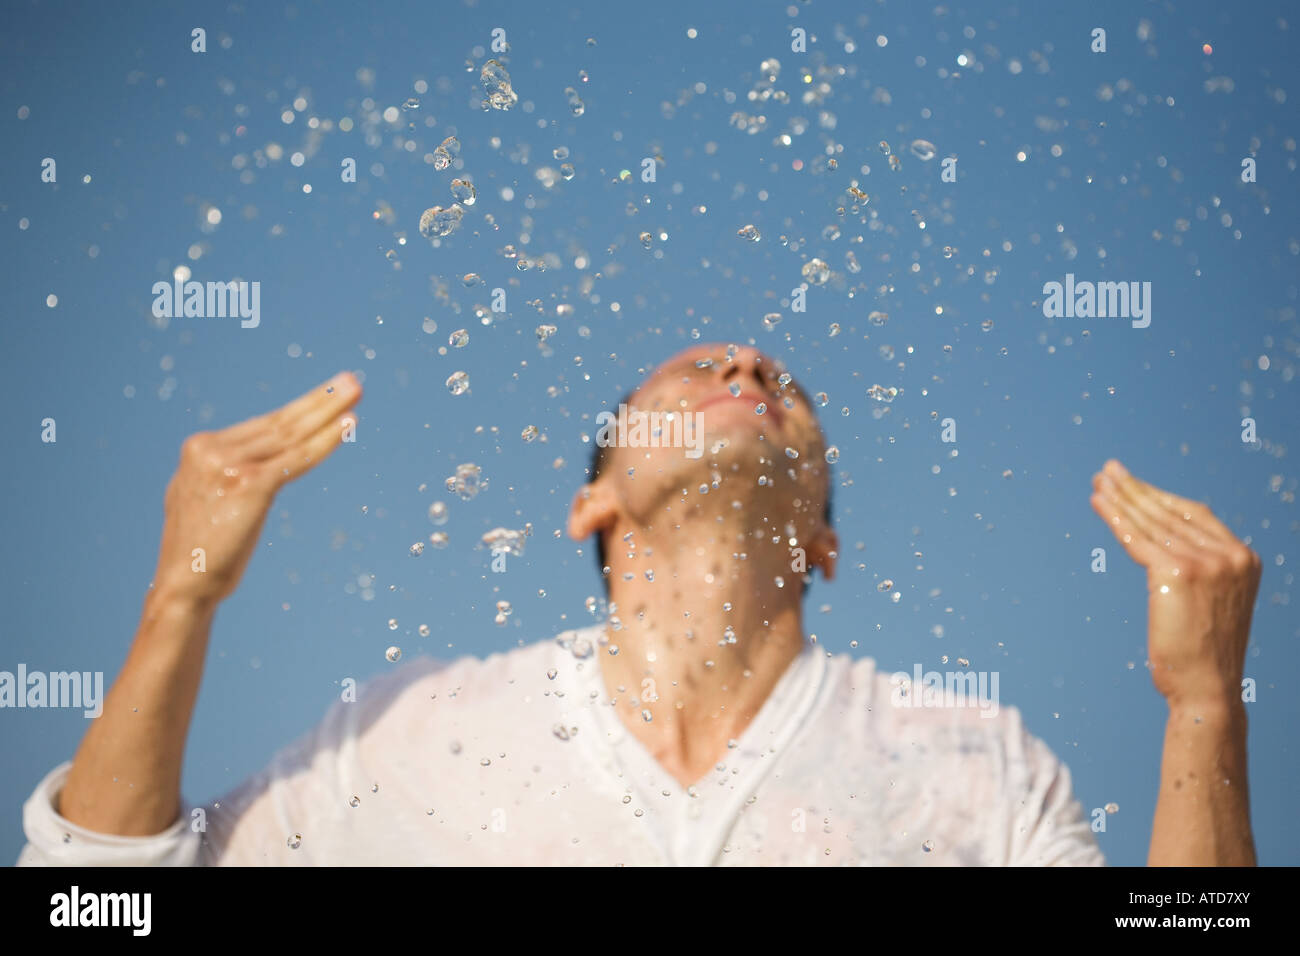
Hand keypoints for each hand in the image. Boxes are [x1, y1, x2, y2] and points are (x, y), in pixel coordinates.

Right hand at [152, 371, 362, 605]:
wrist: (184, 586)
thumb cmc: (201, 550)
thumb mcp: (204, 498)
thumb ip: (223, 473)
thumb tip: (251, 463)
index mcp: (201, 449)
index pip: (264, 425)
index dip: (301, 409)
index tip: (329, 394)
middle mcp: (211, 450)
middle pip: (280, 422)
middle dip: (320, 400)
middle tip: (352, 381)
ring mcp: (228, 465)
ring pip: (292, 435)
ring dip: (329, 411)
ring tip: (357, 392)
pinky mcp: (249, 485)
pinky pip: (297, 458)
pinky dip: (326, 441)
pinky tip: (348, 424)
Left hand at [1090, 459, 1260, 710]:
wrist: (1207, 688)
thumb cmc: (1202, 653)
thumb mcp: (1212, 602)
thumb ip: (1201, 570)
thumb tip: (1166, 547)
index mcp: (1243, 558)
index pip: (1194, 514)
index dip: (1160, 496)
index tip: (1133, 483)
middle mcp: (1230, 555)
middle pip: (1170, 511)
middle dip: (1135, 490)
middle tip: (1107, 471)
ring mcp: (1207, 562)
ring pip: (1151, 522)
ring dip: (1120, 499)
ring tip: (1098, 482)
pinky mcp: (1178, 572)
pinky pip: (1138, 538)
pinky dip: (1115, 518)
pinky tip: (1098, 504)